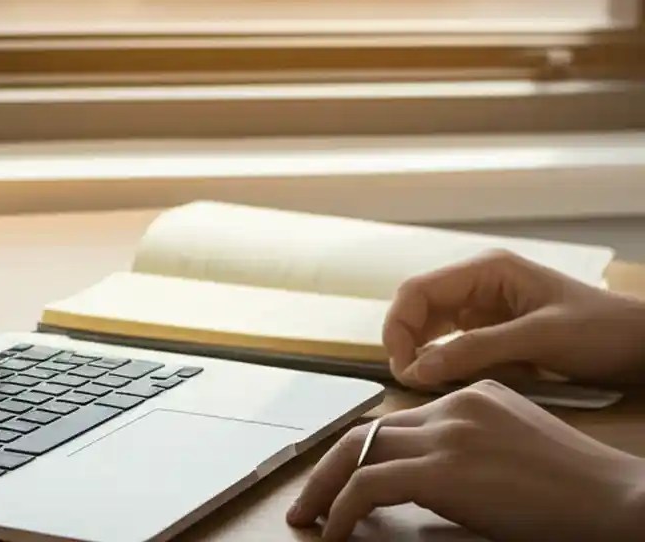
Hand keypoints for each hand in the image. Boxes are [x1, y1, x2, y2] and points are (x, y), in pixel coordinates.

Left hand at [286, 381, 644, 540]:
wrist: (615, 500)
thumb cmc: (577, 491)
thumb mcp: (515, 451)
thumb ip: (470, 449)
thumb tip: (423, 479)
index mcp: (473, 396)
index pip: (399, 422)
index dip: (362, 454)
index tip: (342, 482)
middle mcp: (455, 405)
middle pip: (368, 431)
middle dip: (329, 467)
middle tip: (309, 501)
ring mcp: (448, 434)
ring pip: (357, 451)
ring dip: (325, 489)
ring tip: (310, 519)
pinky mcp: (444, 469)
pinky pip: (368, 485)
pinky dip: (342, 509)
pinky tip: (337, 532)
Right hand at [384, 250, 644, 387]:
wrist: (643, 346)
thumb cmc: (600, 330)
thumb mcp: (539, 339)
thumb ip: (477, 350)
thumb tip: (419, 369)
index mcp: (486, 270)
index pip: (418, 290)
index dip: (399, 326)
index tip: (402, 366)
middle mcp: (478, 286)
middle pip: (419, 309)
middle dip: (408, 343)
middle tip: (411, 381)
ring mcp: (484, 310)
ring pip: (433, 330)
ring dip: (426, 356)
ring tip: (428, 384)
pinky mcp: (493, 334)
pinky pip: (455, 347)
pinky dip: (448, 365)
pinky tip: (452, 381)